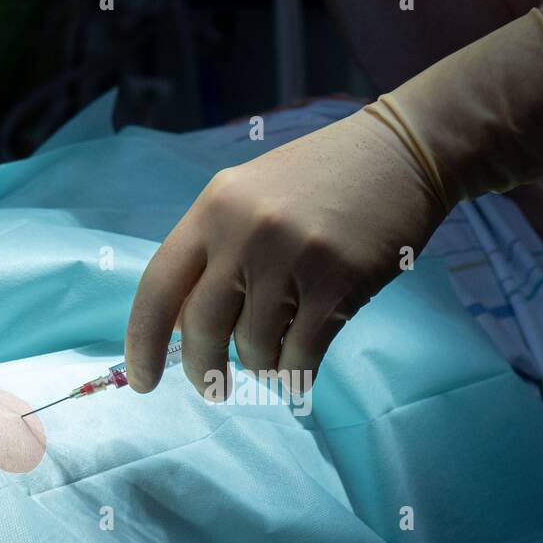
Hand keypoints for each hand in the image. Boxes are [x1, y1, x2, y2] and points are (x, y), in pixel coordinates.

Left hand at [124, 106, 447, 397]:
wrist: (401, 154)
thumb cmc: (320, 181)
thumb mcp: (249, 199)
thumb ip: (212, 253)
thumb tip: (177, 328)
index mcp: (213, 209)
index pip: (158, 287)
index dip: (141, 343)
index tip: (142, 382)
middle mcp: (245, 232)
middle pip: (202, 330)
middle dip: (204, 371)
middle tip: (213, 388)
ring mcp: (292, 258)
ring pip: (254, 348)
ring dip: (262, 366)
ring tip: (275, 356)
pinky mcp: (338, 285)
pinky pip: (300, 357)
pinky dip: (296, 375)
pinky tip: (299, 372)